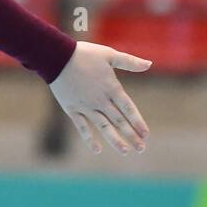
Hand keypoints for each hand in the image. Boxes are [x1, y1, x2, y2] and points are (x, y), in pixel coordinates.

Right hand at [48, 41, 151, 155]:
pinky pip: (82, 126)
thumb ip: (129, 62)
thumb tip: (150, 64)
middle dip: (131, 135)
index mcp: (111, 88)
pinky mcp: (72, 109)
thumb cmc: (84, 54)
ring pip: (103, 127)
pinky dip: (89, 138)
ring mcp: (86, 106)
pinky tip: (97, 149)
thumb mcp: (109, 54)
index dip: (138, 122)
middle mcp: (100, 101)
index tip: (146, 134)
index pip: (128, 109)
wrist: (57, 57)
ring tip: (125, 151)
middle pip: (119, 121)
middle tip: (141, 148)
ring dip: (115, 140)